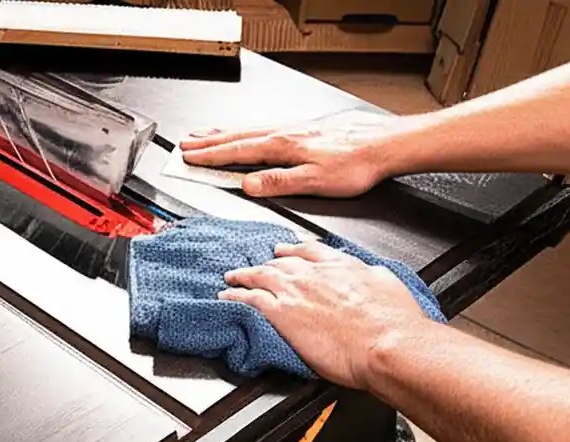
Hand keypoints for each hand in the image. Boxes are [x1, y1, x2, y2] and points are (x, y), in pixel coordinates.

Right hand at [179, 112, 416, 197]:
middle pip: (238, 137)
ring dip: (223, 133)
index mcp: (282, 147)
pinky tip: (246, 133)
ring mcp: (294, 130)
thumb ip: (278, 182)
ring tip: (205, 135)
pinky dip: (245, 131)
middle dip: (209, 141)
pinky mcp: (304, 130)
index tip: (189, 157)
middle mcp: (285, 134)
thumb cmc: (355, 165)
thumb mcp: (314, 182)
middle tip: (186, 144)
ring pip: (249, 130)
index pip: (237, 152)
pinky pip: (264, 128)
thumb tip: (248, 184)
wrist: (383, 145)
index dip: (211, 156)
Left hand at [219, 241, 432, 387]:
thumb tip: (372, 277)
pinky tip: (226, 296)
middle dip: (268, 262)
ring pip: (261, 276)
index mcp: (341, 266)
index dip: (295, 251)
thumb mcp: (388, 286)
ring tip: (233, 276)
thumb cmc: (394, 323)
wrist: (387, 343)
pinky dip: (235, 296)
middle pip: (282, 262)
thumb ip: (372, 278)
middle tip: (258, 264)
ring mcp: (295, 292)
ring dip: (245, 274)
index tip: (287, 252)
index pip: (311, 252)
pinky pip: (249, 299)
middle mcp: (315, 274)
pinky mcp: (281, 313)